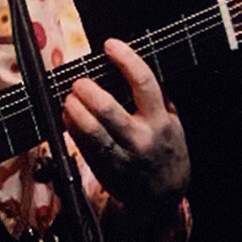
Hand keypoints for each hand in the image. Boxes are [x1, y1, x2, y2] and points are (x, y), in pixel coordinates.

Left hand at [63, 38, 189, 218]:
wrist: (163, 197)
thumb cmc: (165, 151)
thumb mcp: (172, 122)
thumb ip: (157, 97)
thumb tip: (132, 64)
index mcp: (160, 121)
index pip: (144, 83)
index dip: (125, 59)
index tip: (110, 45)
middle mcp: (141, 138)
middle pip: (108, 109)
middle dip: (87, 90)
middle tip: (79, 81)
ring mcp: (121, 155)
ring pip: (91, 130)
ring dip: (74, 109)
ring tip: (70, 98)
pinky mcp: (104, 169)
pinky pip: (83, 144)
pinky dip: (72, 126)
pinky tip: (68, 115)